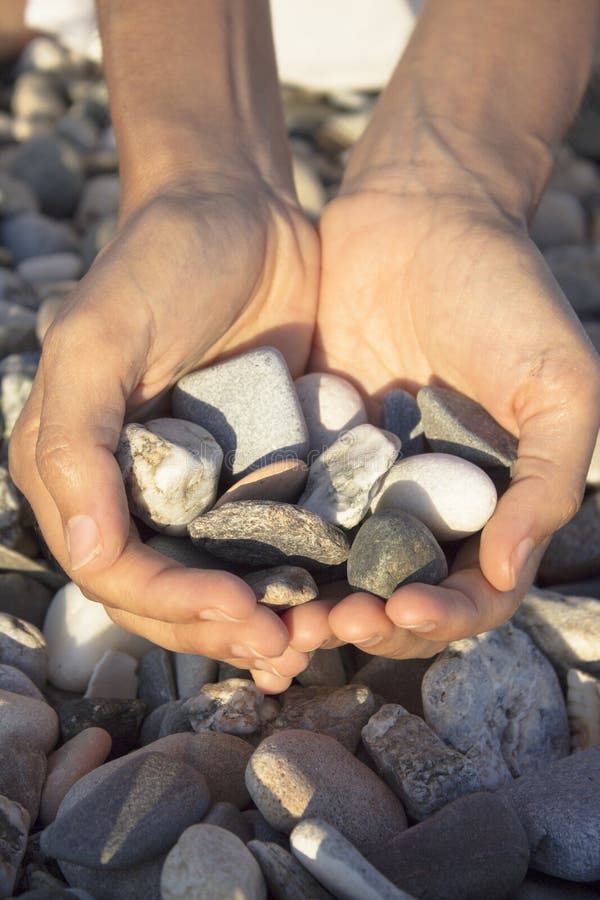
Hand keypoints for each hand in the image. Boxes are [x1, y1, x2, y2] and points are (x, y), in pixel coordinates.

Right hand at [10, 174, 318, 691]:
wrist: (244, 213)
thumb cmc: (160, 262)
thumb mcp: (101, 336)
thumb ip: (74, 440)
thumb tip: (86, 554)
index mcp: (75, 468)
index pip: (113, 569)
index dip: (172, 604)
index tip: (243, 613)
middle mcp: (128, 491)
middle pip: (164, 593)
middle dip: (219, 628)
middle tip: (286, 645)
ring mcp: (192, 489)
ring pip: (214, 584)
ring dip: (256, 622)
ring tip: (309, 643)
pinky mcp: (249, 474)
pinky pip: (264, 545)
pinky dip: (289, 583)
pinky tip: (326, 605)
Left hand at [285, 169, 599, 660]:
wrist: (419, 213)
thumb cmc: (505, 293)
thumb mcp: (558, 384)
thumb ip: (547, 480)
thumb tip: (508, 571)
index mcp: (491, 501)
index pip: (473, 592)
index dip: (442, 616)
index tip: (400, 607)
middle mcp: (427, 503)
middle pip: (400, 596)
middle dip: (370, 623)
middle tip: (328, 626)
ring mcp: (366, 481)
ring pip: (340, 570)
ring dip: (317, 604)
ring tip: (283, 617)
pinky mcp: (312, 450)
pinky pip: (293, 512)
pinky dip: (277, 550)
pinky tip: (247, 569)